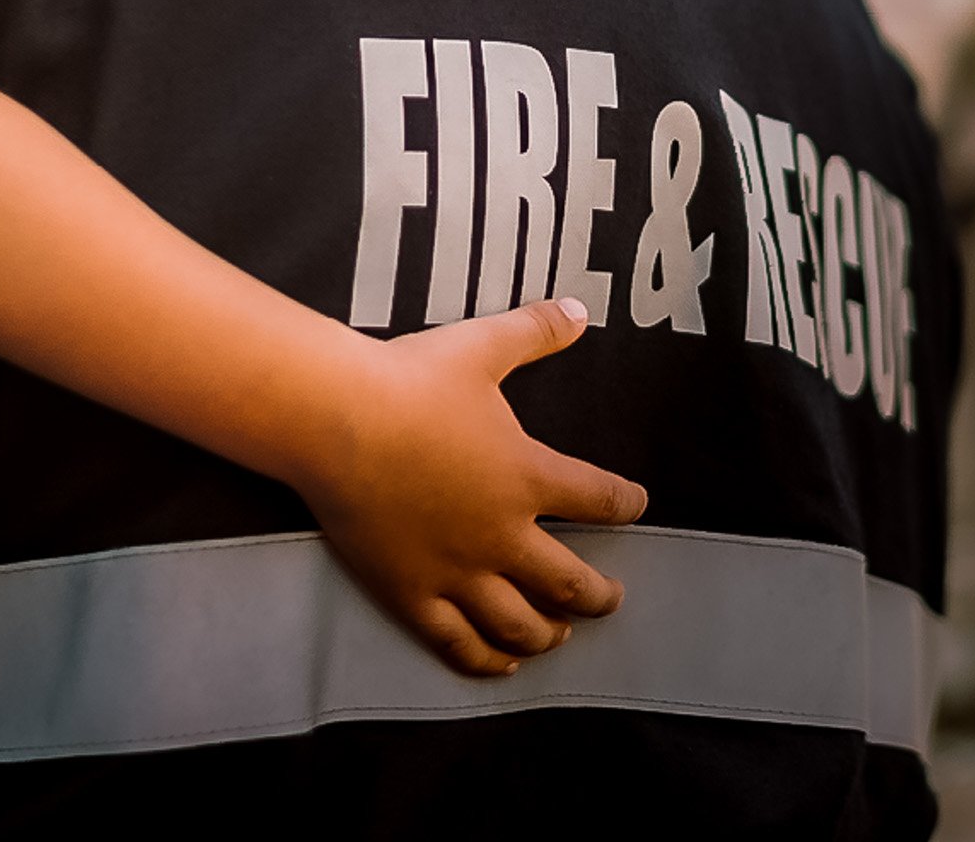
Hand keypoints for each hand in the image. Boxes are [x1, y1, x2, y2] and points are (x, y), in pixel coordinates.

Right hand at [297, 298, 646, 677]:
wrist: (338, 419)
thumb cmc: (410, 380)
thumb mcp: (480, 346)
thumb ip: (533, 331)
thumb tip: (578, 310)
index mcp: (527, 475)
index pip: (598, 498)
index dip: (624, 503)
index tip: (636, 504)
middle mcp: (502, 535)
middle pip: (570, 582)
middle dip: (599, 594)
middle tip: (612, 598)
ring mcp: (458, 571)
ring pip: (520, 623)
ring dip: (550, 631)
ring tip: (561, 633)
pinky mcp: (412, 592)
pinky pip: (458, 642)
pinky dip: (488, 660)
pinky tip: (502, 664)